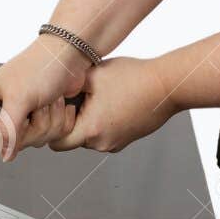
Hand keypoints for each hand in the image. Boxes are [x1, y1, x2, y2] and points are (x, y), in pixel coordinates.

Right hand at [0, 35, 91, 162]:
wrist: (69, 55)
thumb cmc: (41, 66)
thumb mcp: (19, 98)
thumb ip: (8, 129)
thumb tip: (3, 153)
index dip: (4, 134)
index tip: (19, 121)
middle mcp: (1, 110)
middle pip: (13, 143)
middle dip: (34, 125)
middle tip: (37, 105)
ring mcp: (23, 116)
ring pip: (34, 140)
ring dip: (49, 120)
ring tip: (49, 99)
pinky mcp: (41, 119)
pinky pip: (50, 136)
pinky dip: (60, 121)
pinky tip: (58, 103)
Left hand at [47, 55, 179, 155]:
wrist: (166, 85)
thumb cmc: (134, 78)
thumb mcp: (92, 75)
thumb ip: (67, 87)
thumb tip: (53, 92)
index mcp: (91, 131)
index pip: (57, 143)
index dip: (54, 125)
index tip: (61, 108)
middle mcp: (103, 143)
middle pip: (73, 139)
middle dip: (73, 120)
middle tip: (80, 97)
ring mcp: (116, 143)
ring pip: (90, 136)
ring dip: (89, 119)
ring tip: (99, 96)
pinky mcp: (126, 139)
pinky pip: (105, 133)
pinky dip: (104, 120)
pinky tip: (112, 101)